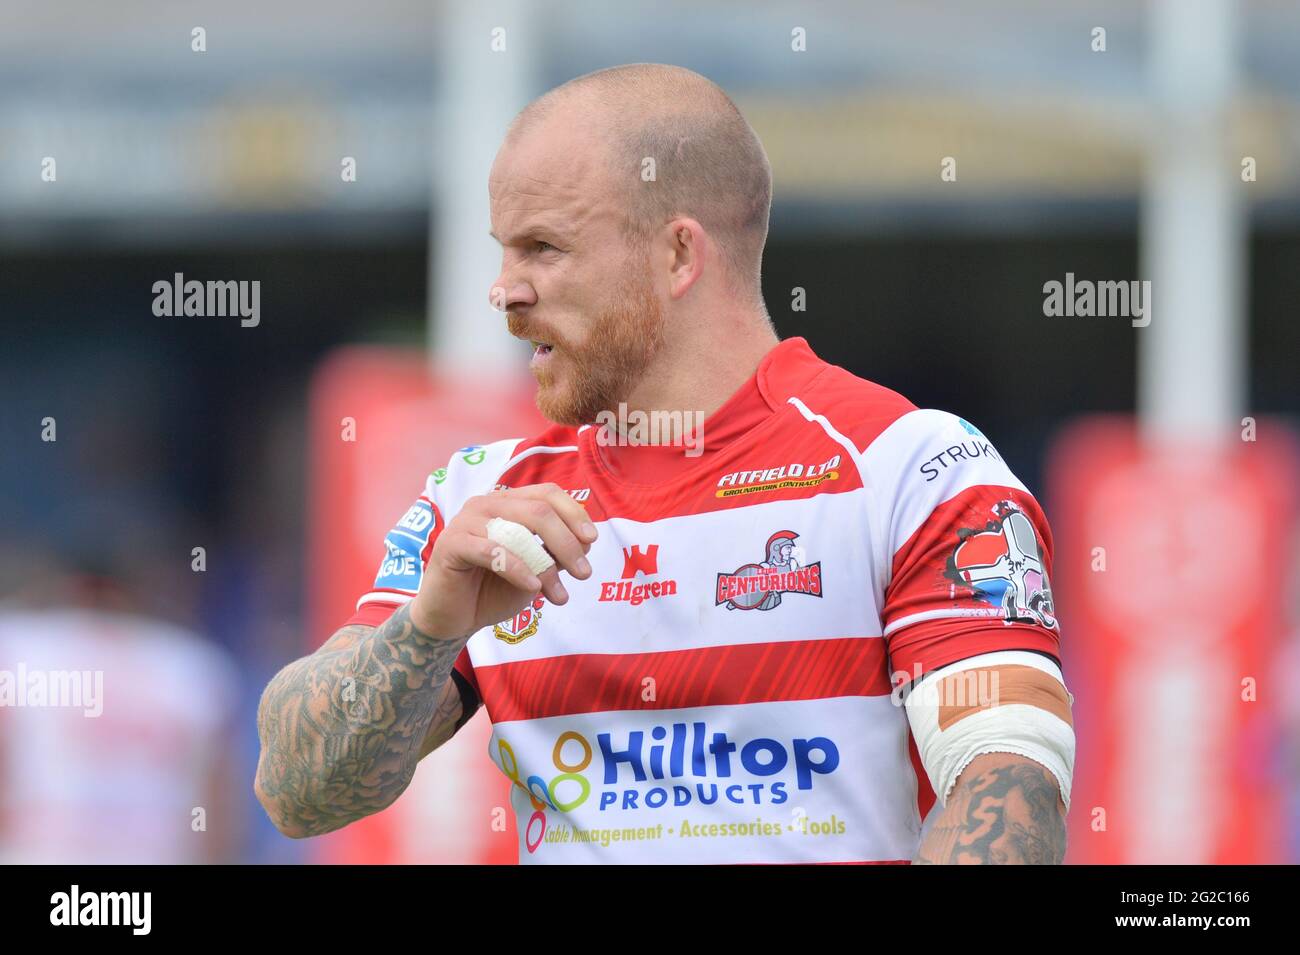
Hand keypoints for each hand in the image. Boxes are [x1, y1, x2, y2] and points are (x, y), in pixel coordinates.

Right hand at [409, 483, 596, 639]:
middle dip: (567, 543)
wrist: (453, 617)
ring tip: (560, 595)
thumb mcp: (535, 570)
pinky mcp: (451, 543)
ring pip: (518, 532)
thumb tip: (586, 541)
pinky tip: (533, 588)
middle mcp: (487, 504)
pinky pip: (492, 551)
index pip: (547, 493)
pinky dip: (517, 569)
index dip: (574, 513)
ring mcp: (466, 520)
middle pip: (538, 510)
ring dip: (545, 566)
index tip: (592, 540)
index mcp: (508, 503)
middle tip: (584, 573)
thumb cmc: (493, 589)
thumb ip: (556, 552)